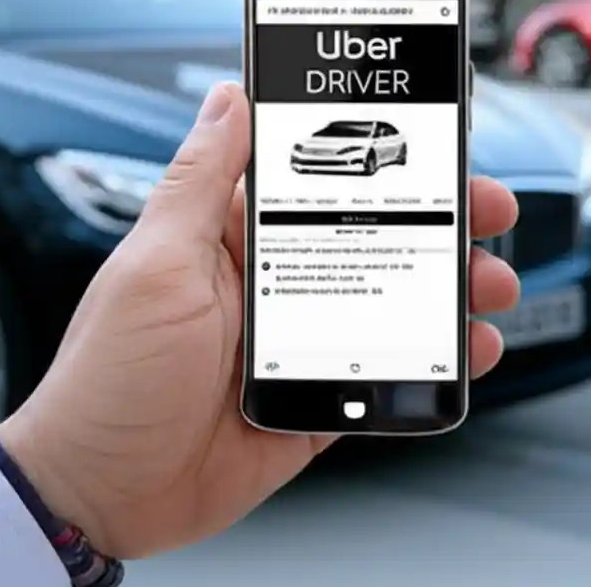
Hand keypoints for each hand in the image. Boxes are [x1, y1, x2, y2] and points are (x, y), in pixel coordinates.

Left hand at [0, 83, 519, 558]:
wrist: (100, 492)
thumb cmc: (109, 377)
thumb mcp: (155, 264)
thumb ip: (200, 181)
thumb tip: (229, 98)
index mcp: (229, 239)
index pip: (317, 181)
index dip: (379, 160)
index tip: (433, 143)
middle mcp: (269, 285)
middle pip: (371, 240)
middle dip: (437, 224)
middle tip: (486, 213)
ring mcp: (296, 345)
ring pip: (392, 305)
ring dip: (448, 292)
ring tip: (490, 286)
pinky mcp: (314, 401)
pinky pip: (387, 374)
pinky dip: (433, 363)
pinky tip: (468, 352)